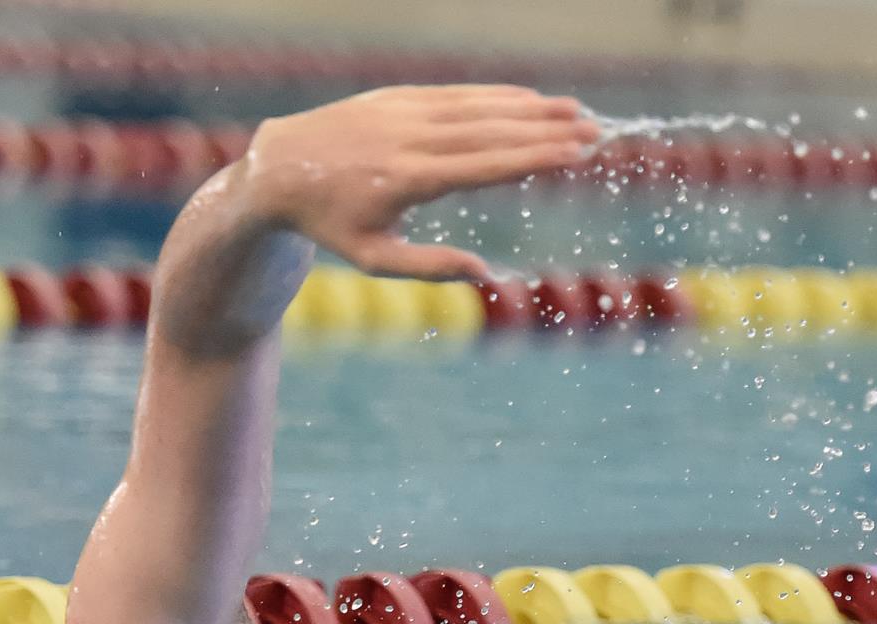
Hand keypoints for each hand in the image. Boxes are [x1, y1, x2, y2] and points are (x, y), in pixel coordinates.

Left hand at [240, 85, 598, 282]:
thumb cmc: (331, 223)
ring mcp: (403, 111)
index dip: (535, 157)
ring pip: (478, 106)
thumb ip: (429, 268)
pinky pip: (456, 94)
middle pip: (492, 131)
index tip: (576, 155)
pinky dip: (495, 96)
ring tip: (576, 112)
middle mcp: (409, 139)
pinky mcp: (397, 96)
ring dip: (530, 108)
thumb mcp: (374, 259)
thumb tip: (484, 275)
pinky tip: (528, 99)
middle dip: (547, 131)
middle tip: (595, 132)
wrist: (280, 167)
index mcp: (407, 181)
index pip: (485, 165)